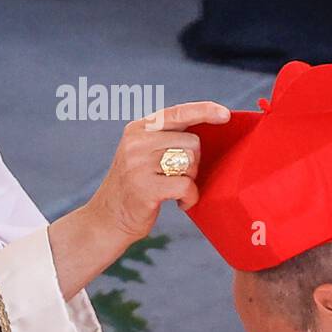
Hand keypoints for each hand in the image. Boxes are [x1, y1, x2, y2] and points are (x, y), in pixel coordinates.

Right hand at [48, 101, 230, 298]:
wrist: (107, 220)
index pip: (177, 112)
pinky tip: (180, 203)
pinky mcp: (146, 187)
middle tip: (177, 178)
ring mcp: (139, 164)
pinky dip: (190, 198)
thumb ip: (165, 137)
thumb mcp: (142, 153)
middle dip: (194, 163)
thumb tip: (207, 124)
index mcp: (138, 129)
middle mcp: (136, 142)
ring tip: (174, 190)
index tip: (225, 114)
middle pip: (192, 142)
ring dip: (191, 180)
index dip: (204, 110)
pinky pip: (186, 185)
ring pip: (191, 162)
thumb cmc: (135, 187)